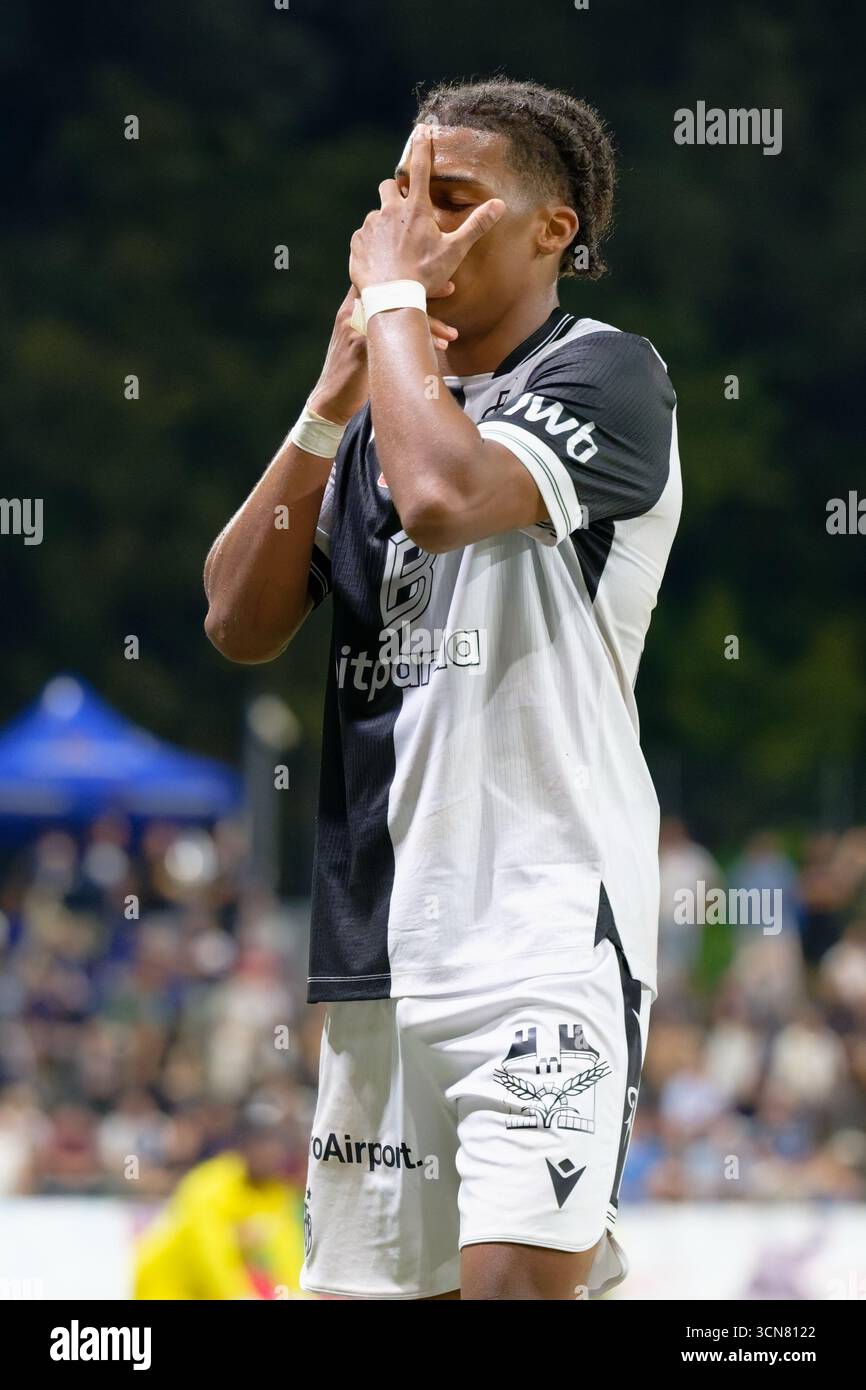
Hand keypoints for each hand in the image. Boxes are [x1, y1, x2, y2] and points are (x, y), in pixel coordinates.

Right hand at [308, 284, 459, 425]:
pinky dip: (420, 342)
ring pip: (399, 314)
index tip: (437, 278)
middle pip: (394, 289)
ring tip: (451, 334)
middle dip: (426, 290)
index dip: (413, 276)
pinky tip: (437, 348)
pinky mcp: (359, 346)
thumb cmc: (352, 370)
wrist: (330, 399)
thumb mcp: (361, 337)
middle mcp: (352, 309)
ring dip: (430, 323)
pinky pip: (395, 337)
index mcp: (353, 302)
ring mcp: (354, 325)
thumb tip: (409, 311)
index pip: (385, 278)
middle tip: (452, 289)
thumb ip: (378, 319)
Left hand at [349, 123, 504, 293]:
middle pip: (388, 186)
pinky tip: (381, 260)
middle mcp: (390, 211)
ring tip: (394, 248)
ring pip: (376, 215)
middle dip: (395, 193)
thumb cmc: (425, 276)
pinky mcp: (357, 243)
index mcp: (415, 209)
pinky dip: (372, 245)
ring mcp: (370, 226)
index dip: (422, 147)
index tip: (421, 130)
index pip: (421, 168)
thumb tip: (500, 205)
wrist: (392, 299)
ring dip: (384, 224)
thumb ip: (476, 226)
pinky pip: (363, 237)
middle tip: (404, 211)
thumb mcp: (454, 251)